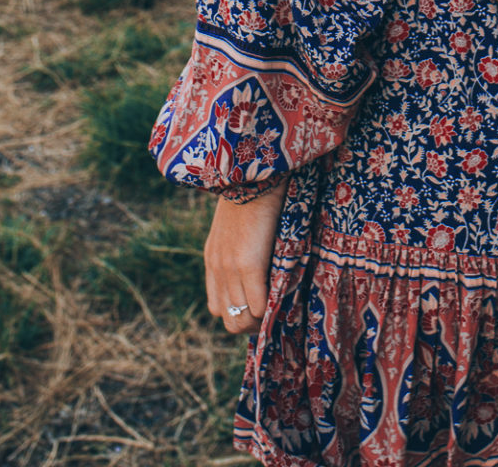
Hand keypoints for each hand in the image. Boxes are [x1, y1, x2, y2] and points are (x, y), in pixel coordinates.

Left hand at [204, 183, 287, 335]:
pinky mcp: (248, 265)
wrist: (250, 172)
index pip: (218, 307)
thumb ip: (239, 247)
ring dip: (262, 321)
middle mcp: (218, 270)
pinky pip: (259, 305)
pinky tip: (283, 298)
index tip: (260, 307)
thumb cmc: (251, 192)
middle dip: (251, 325)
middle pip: (229, 321)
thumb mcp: (236, 225)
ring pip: (242, 320)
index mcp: (213, 260)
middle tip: (273, 314)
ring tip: (280, 311)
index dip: (239, 313)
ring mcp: (231, 270)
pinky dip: (271, 309)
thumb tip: (258, 259)